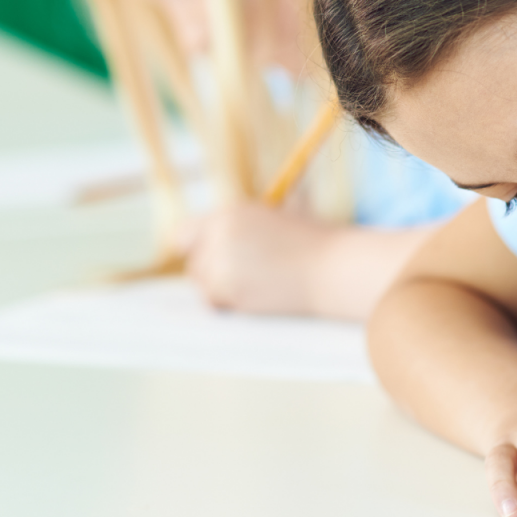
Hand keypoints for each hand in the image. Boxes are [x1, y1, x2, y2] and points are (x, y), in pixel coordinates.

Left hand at [180, 202, 332, 314]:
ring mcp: (223, 262)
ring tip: (252, 283)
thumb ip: (235, 229)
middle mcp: (220, 234)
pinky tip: (252, 295)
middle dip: (209, 271)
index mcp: (229, 213)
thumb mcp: (268, 220)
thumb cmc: (310, 243)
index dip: (194, 248)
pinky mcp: (231, 289)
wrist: (331, 266)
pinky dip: (226, 303)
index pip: (185, 233)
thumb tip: (207, 247)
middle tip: (240, 276)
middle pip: (192, 262)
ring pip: (201, 283)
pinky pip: (213, 301)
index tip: (206, 259)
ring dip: (219, 287)